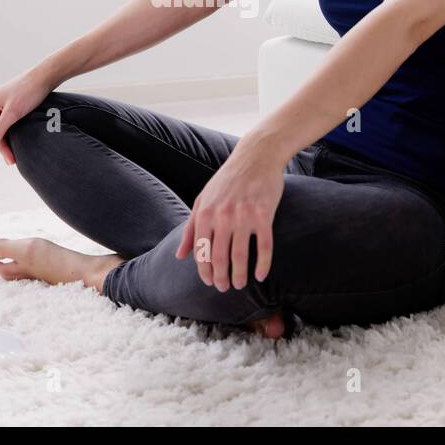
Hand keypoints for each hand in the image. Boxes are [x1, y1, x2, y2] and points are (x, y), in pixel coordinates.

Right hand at [0, 68, 53, 164]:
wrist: (45, 79)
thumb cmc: (27, 89)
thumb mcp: (12, 113)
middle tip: (5, 161)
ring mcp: (1, 109)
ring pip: (0, 131)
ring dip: (6, 144)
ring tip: (13, 159)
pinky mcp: (11, 110)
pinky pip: (8, 127)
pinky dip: (11, 137)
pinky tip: (15, 148)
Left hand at [173, 141, 285, 290]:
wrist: (256, 157)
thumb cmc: (228, 180)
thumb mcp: (203, 200)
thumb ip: (191, 229)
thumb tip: (179, 256)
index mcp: (205, 213)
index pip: (201, 252)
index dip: (205, 272)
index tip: (210, 282)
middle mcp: (223, 216)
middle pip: (219, 258)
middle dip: (221, 278)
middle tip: (225, 288)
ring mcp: (244, 216)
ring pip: (240, 256)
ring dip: (240, 275)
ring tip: (240, 284)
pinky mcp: (264, 215)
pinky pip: (264, 246)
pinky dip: (263, 264)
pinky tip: (260, 275)